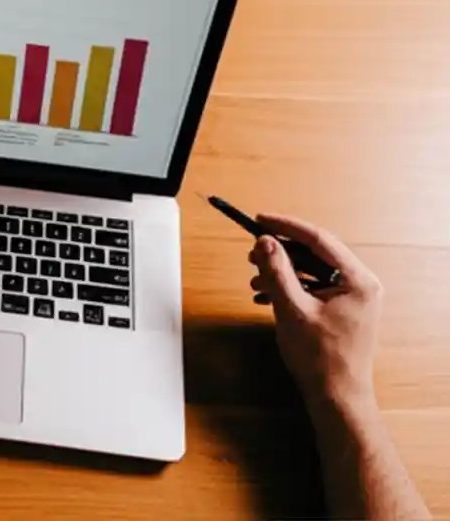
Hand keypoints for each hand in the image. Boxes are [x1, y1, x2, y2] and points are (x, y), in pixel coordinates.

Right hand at [248, 214, 382, 412]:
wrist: (335, 396)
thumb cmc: (320, 359)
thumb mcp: (292, 310)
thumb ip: (277, 272)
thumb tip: (265, 242)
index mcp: (358, 281)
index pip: (319, 239)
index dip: (287, 227)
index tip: (261, 220)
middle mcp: (361, 284)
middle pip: (316, 253)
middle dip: (282, 251)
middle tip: (253, 252)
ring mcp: (353, 297)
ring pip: (312, 269)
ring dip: (283, 271)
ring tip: (256, 278)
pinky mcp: (343, 308)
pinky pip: (314, 286)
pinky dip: (290, 286)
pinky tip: (267, 294)